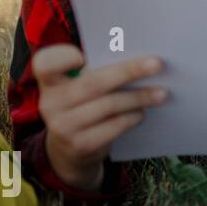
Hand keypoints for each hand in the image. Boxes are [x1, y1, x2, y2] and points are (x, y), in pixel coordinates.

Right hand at [34, 44, 164, 191]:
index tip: (82, 56)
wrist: (70, 150)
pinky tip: (142, 113)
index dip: (61, 58)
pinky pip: (114, 126)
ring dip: (139, 97)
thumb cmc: (82, 105)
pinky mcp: (81, 144)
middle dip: (129, 71)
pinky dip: (132, 117)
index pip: (44, 64)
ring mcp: (64, 126)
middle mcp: (51, 103)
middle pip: (93, 82)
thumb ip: (96, 71)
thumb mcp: (79, 88)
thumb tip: (142, 59)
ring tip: (162, 93)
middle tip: (157, 64)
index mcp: (50, 81)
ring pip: (109, 105)